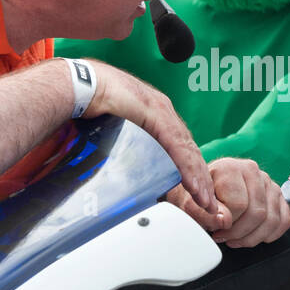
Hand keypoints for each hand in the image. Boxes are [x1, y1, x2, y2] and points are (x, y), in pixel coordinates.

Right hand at [81, 61, 218, 215]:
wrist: (80, 85)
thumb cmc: (91, 103)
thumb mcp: (114, 130)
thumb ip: (126, 145)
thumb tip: (123, 169)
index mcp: (156, 114)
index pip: (181, 148)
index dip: (191, 171)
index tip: (198, 193)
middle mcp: (164, 112)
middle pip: (190, 152)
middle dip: (201, 180)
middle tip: (208, 204)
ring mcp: (162, 112)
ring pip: (188, 152)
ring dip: (198, 179)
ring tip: (204, 202)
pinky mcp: (156, 115)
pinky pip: (176, 147)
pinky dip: (186, 169)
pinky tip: (193, 185)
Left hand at [167, 157, 289, 245]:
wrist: (206, 193)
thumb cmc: (200, 199)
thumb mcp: (192, 206)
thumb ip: (205, 213)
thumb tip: (226, 221)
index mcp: (231, 167)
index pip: (239, 205)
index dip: (226, 224)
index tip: (214, 229)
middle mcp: (253, 170)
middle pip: (258, 213)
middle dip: (240, 234)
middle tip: (224, 238)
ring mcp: (269, 183)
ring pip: (272, 220)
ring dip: (253, 238)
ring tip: (235, 240)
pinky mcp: (279, 196)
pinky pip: (284, 221)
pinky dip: (270, 235)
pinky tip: (252, 236)